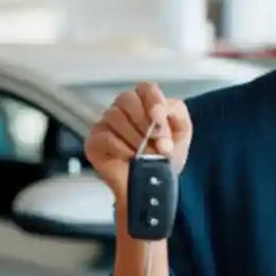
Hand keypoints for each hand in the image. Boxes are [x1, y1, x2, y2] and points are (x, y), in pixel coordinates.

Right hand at [85, 82, 192, 200]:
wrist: (151, 186)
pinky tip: (132, 158)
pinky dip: (122, 148)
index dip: (153, 101)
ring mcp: (106, 123)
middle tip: (158, 143)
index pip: (146, 89)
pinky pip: (106, 137)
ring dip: (136, 138)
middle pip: (127, 99)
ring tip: (146, 154)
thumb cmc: (164, 156)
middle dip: (146, 123)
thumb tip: (163, 115)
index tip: (160, 118)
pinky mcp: (94, 141)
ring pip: (115, 117)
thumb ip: (178, 114)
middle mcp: (123, 109)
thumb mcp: (181, 133)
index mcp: (144, 102)